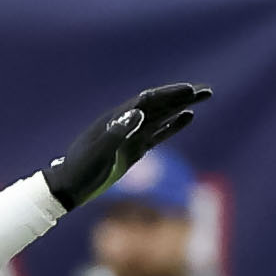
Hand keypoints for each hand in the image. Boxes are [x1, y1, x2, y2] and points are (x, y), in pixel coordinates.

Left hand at [44, 80, 212, 209]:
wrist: (69, 185)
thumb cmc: (81, 169)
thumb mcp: (98, 152)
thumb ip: (117, 132)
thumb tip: (138, 111)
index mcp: (117, 119)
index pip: (147, 102)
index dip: (168, 95)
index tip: (188, 91)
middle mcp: (127, 122)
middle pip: (159, 105)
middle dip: (181, 97)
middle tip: (206, 91)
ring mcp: (132, 134)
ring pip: (162, 116)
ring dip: (181, 106)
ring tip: (202, 97)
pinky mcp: (136, 148)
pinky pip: (159, 133)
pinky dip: (174, 125)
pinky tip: (188, 117)